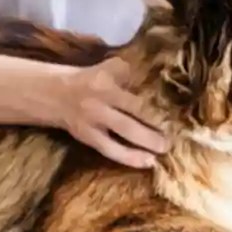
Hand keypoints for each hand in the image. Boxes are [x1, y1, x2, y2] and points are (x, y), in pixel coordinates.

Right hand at [53, 57, 168, 167]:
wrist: (55, 95)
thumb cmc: (89, 80)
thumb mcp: (106, 68)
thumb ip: (128, 75)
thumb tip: (158, 85)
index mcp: (106, 79)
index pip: (135, 86)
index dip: (156, 99)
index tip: (176, 108)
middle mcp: (101, 98)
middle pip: (135, 109)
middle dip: (157, 121)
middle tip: (175, 130)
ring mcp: (94, 119)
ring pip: (125, 131)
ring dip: (147, 140)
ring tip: (164, 149)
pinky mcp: (89, 137)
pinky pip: (111, 150)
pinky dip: (130, 157)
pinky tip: (147, 162)